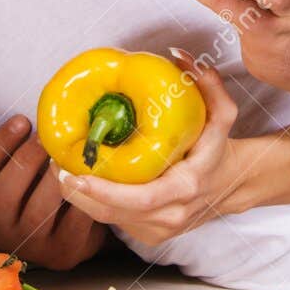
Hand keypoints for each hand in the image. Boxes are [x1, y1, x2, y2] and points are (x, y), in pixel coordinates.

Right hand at [0, 107, 106, 270]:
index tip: (21, 120)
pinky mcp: (64, 254)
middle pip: (1, 196)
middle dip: (25, 161)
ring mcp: (30, 247)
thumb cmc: (25, 185)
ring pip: (36, 212)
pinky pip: (73, 225)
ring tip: (67, 153)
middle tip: (46, 136)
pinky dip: (82, 197)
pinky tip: (88, 176)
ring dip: (53, 177)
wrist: (67, 224)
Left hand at [52, 49, 241, 245]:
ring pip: (108, 219)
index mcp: (185, 188)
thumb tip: (178, 55)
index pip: (140, 198)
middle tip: (56, 165)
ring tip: (60, 169)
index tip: (74, 174)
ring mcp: (159, 229)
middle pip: (112, 212)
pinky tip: (79, 180)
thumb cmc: (219, 148)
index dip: (104, 191)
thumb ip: (207, 82)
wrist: (233, 185)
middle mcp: (171, 215)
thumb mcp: (222, 113)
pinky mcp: (149, 234)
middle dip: (78, 193)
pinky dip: (92, 202)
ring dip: (79, 198)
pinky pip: (114, 220)